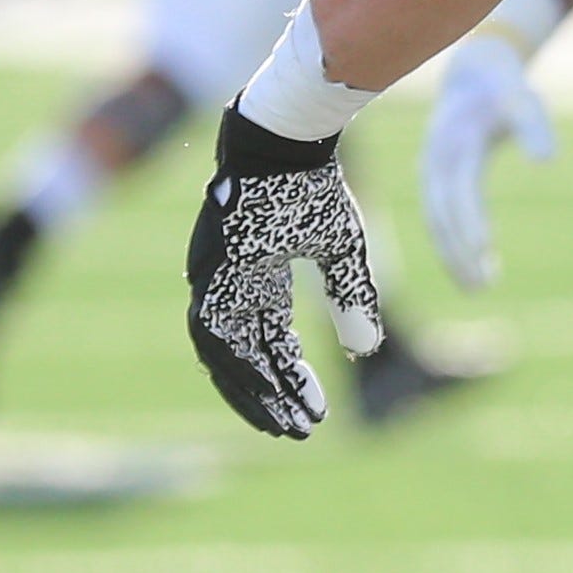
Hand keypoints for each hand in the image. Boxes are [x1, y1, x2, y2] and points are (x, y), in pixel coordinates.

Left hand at [184, 107, 379, 439]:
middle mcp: (228, 285)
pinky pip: (214, 332)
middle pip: (242, 359)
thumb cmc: (313, 185)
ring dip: (250, 392)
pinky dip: (235, 365)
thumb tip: (363, 349)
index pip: (272, 343)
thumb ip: (351, 297)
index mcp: (258, 278)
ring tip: (279, 423)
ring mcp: (213, 278)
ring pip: (222, 355)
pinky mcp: (209, 270)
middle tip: (295, 432)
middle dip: (268, 398)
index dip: (291, 379)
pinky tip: (262, 388)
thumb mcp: (342, 249)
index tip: (314, 412)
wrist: (286, 140)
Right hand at [417, 29, 556, 292]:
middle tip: (482, 287)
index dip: (469, 221)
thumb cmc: (505, 89)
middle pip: (442, 214)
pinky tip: (471, 265)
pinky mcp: (433, 180)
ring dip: (452, 255)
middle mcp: (436, 161)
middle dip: (459, 251)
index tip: (484, 252)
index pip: (460, 191)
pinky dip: (450, 243)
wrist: (471, 73)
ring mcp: (429, 171)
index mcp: (456, 143)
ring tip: (479, 287)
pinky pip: (437, 218)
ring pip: (436, 222)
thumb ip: (534, 127)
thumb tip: (548, 162)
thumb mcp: (524, 101)